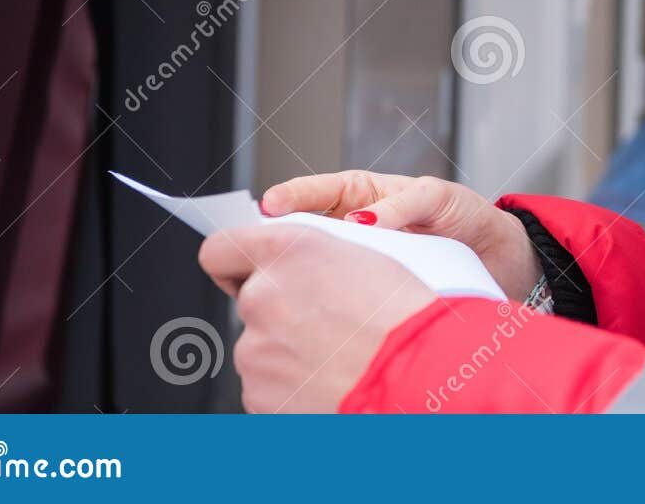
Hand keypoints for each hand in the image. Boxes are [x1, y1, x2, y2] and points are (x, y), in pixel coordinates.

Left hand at [198, 223, 436, 412]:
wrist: (424, 377)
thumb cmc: (410, 314)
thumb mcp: (366, 254)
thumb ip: (311, 254)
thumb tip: (292, 263)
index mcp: (288, 250)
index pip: (219, 248)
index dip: (233, 262)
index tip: (245, 272)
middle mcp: (262, 296)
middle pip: (251, 301)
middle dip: (281, 311)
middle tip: (329, 323)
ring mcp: (256, 351)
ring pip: (261, 348)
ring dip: (290, 352)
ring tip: (339, 357)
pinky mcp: (260, 397)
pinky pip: (269, 387)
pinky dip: (294, 387)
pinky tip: (332, 382)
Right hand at [259, 171, 542, 300]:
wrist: (502, 260)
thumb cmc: (468, 218)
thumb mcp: (438, 199)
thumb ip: (402, 206)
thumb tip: (363, 220)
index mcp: (363, 196)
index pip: (315, 193)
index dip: (289, 198)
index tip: (269, 207)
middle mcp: (353, 230)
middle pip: (302, 234)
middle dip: (281, 241)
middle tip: (264, 249)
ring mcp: (359, 265)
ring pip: (315, 269)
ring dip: (300, 277)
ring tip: (285, 285)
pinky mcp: (369, 296)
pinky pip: (340, 299)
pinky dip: (328, 306)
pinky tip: (322, 315)